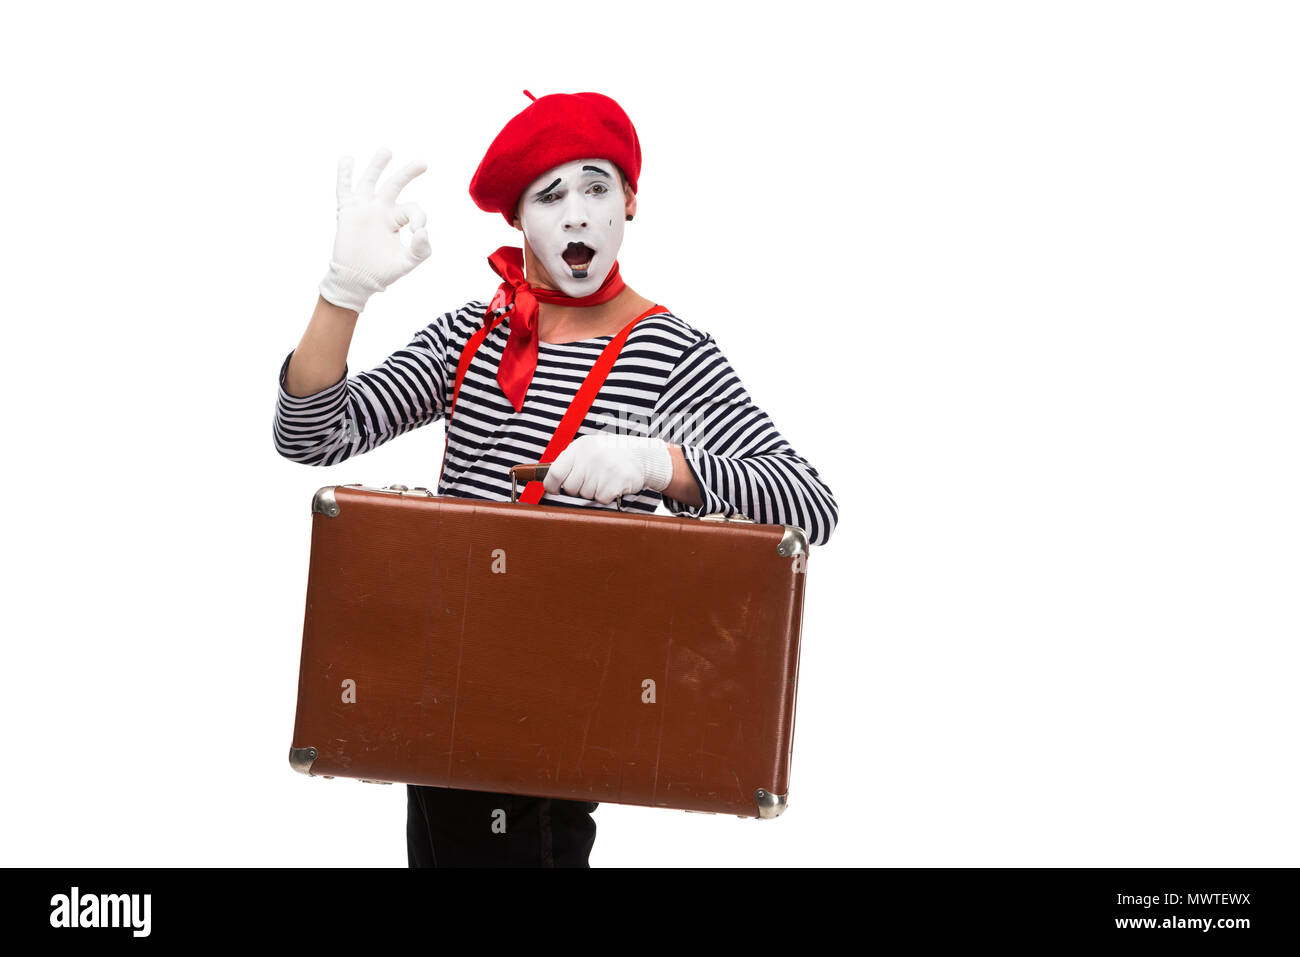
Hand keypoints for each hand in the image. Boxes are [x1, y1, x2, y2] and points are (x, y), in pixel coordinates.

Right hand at [318, 147, 431, 312]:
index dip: (418, 217)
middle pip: (395, 185)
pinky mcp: (348, 211)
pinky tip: (347, 159)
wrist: (357, 279)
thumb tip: (423, 231)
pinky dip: (344, 174)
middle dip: (408, 173)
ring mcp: (364, 208)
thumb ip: (421, 249)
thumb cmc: (383, 272)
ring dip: (377, 165)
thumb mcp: (408, 262)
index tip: (417, 231)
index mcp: (397, 220)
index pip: (413, 209)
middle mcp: (382, 210)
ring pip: (370, 180)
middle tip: (423, 163)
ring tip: (387, 151)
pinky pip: (344, 188)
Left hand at [543, 434, 673, 504]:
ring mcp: (603, 469)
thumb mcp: (589, 449)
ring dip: (594, 491)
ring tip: (605, 478)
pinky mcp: (615, 482)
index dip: (552, 486)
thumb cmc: (610, 454)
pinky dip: (606, 496)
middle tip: (591, 480)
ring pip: (586, 494)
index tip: (555, 491)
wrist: (642, 455)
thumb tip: (549, 482)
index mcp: (579, 447)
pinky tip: (614, 483)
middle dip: (579, 489)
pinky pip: (601, 499)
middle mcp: (589, 457)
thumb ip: (571, 461)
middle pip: (571, 488)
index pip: (555, 472)